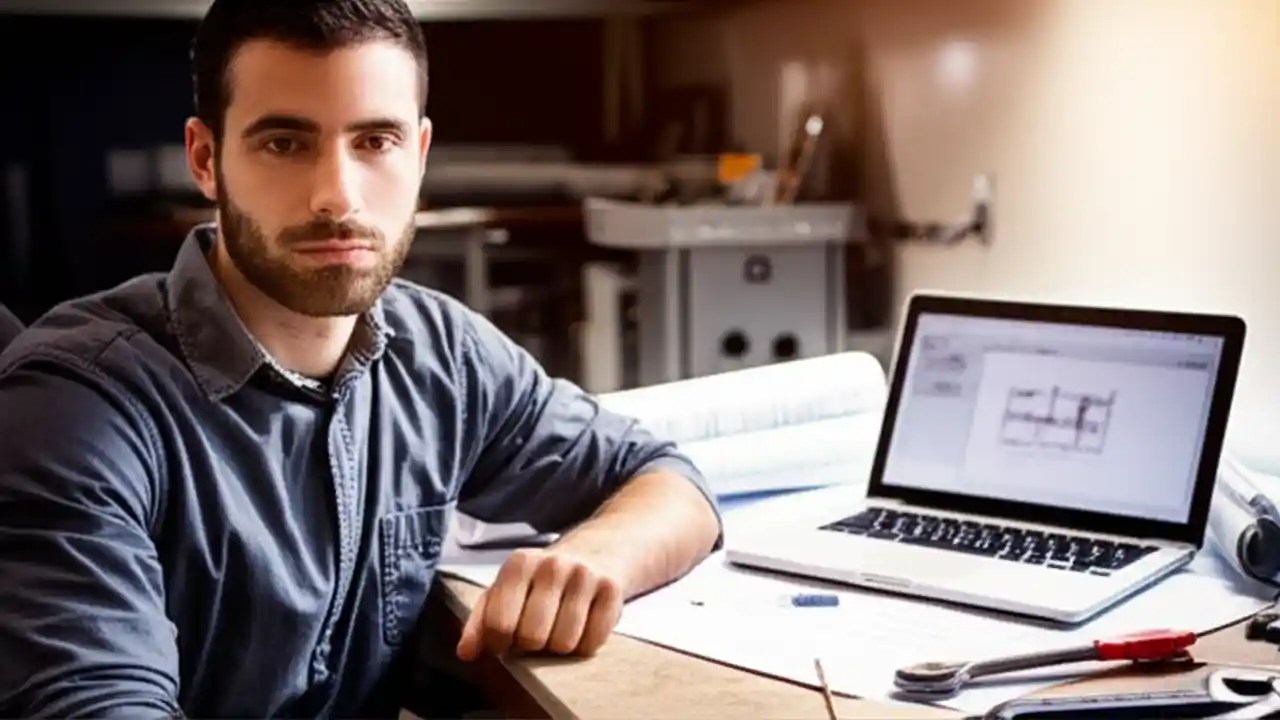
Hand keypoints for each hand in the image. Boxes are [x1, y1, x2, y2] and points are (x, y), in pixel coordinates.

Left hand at [455, 548, 624, 660]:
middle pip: (532, 637)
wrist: (597, 553)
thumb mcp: (505, 591)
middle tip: (536, 633)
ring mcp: (584, 576)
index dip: (499, 643)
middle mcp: (552, 566)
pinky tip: (581, 628)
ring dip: (559, 648)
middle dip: (531, 646)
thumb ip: (480, 621)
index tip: (505, 641)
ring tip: (558, 629)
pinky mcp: (612, 590)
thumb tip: (466, 653)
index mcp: (519, 564)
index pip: (498, 624)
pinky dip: (584, 646)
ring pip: (564, 644)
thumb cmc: (541, 581)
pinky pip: (592, 643)